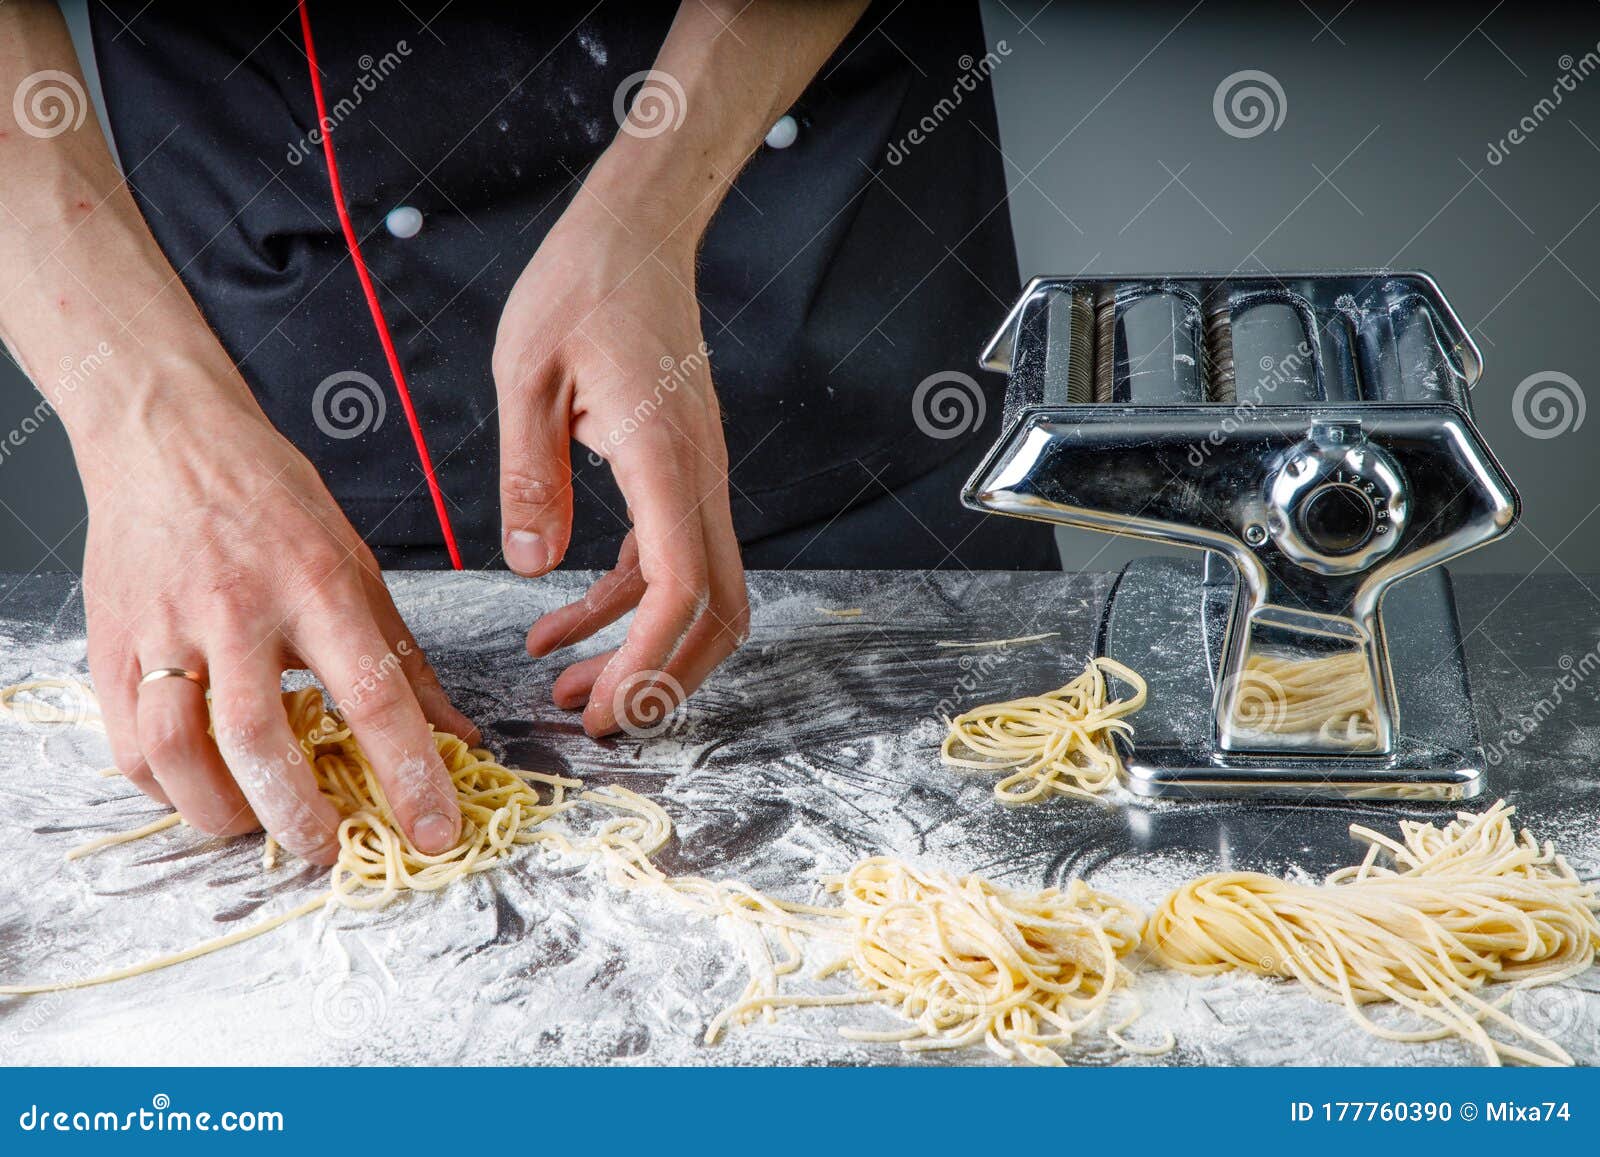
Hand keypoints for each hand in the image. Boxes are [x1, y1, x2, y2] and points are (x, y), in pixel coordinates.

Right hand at [77, 365, 476, 863]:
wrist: (168, 439)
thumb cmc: (272, 501)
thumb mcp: (357, 567)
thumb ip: (406, 662)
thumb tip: (458, 738)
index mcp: (316, 586)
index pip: (373, 696)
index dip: (409, 775)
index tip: (435, 833)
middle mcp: (237, 609)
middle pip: (258, 737)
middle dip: (300, 815)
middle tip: (331, 848)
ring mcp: (164, 628)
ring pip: (177, 750)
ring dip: (223, 810)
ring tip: (262, 827)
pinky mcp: (111, 645)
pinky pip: (128, 743)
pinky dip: (167, 788)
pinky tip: (204, 789)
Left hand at [492, 194, 748, 735]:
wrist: (635, 238)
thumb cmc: (581, 290)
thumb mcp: (526, 375)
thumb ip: (527, 475)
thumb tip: (528, 568)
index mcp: (664, 457)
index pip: (681, 585)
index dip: (649, 659)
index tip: (603, 707)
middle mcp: (698, 478)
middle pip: (716, 612)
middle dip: (664, 680)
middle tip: (595, 723)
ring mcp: (697, 481)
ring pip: (700, 597)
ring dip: (644, 653)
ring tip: (566, 690)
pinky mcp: (678, 478)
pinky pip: (664, 562)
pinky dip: (620, 607)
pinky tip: (556, 625)